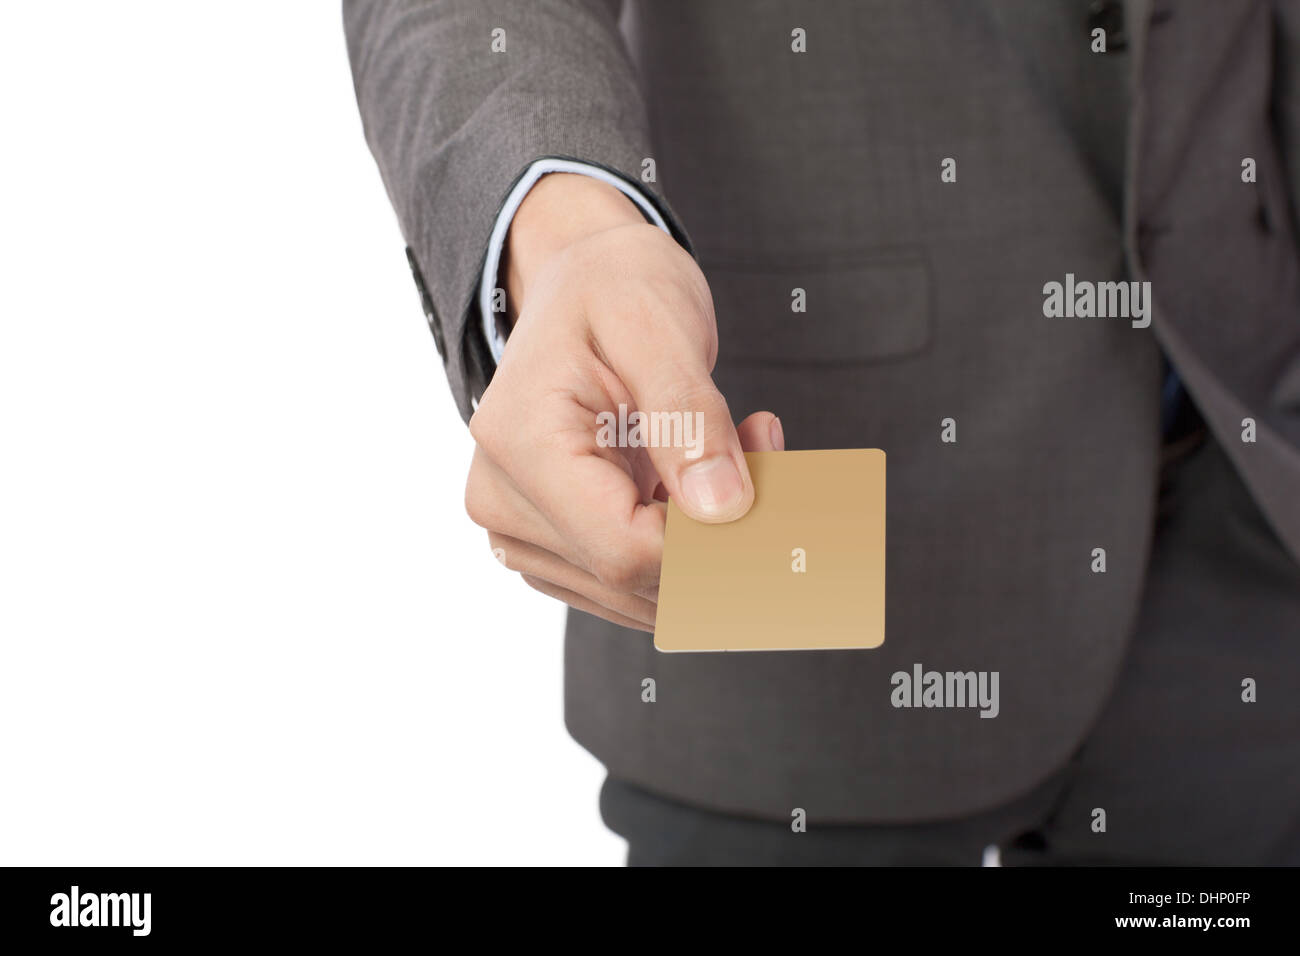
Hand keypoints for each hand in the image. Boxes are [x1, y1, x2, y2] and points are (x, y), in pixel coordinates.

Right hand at [465, 173, 781, 630]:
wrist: (580, 280)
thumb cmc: (614, 287)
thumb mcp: (657, 325)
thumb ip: (688, 417)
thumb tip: (722, 510)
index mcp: (520, 444)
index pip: (625, 550)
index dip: (712, 543)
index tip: (773, 491)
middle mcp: (503, 501)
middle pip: (636, 580)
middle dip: (722, 537)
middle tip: (770, 452)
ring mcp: (521, 531)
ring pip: (642, 594)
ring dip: (712, 541)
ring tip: (742, 447)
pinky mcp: (551, 546)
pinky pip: (635, 581)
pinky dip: (689, 544)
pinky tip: (710, 478)